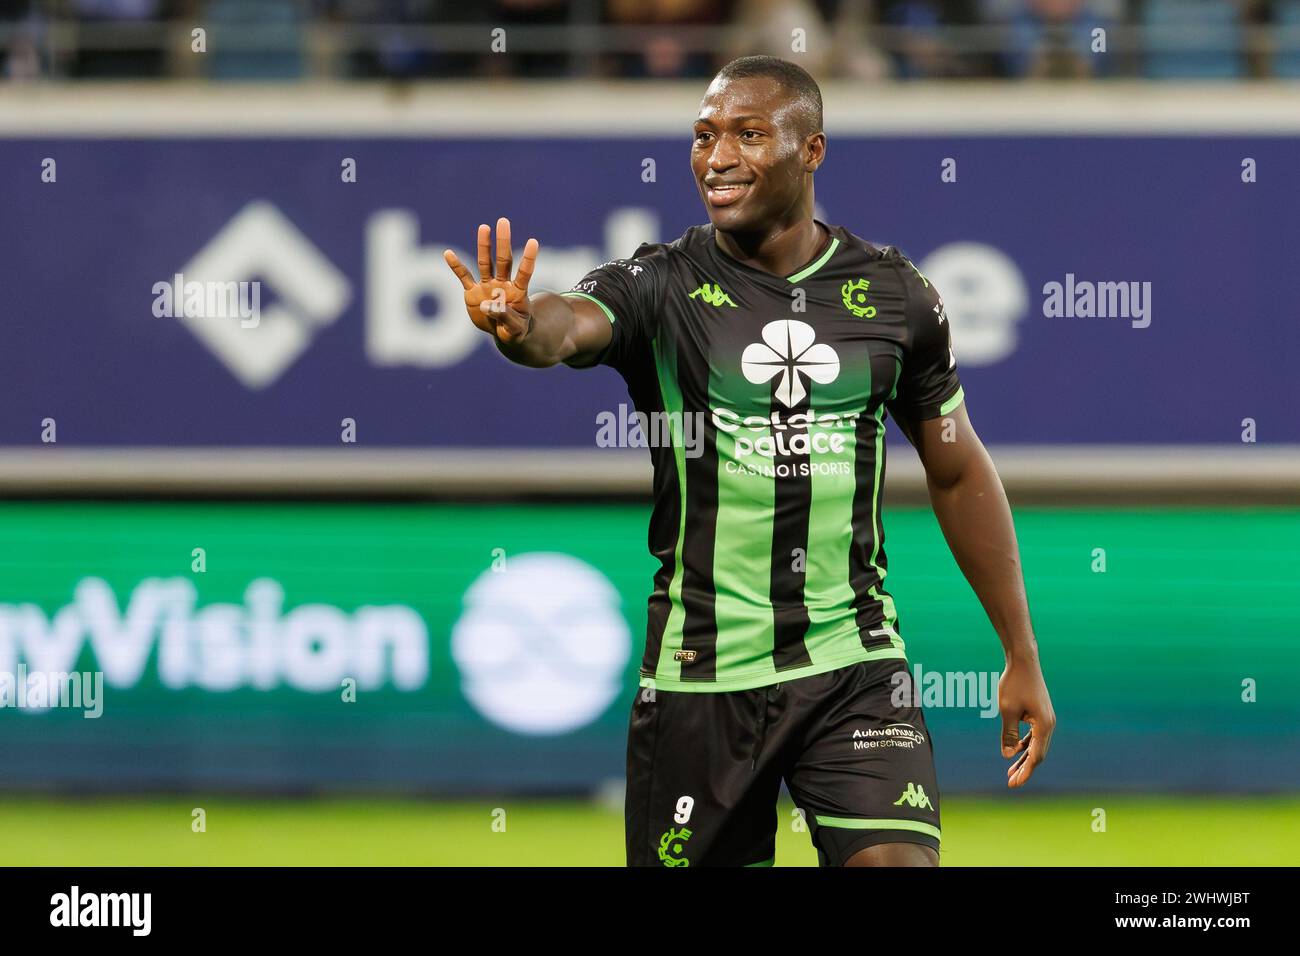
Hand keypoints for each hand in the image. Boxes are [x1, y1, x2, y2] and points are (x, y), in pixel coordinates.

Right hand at [443, 218, 538, 343]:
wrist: (503, 333)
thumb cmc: (515, 329)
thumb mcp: (514, 328)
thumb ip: (504, 316)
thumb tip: (487, 304)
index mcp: (517, 292)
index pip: (524, 272)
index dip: (529, 258)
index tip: (533, 242)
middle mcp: (502, 284)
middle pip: (503, 260)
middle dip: (503, 242)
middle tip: (503, 221)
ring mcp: (487, 286)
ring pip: (485, 263)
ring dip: (484, 246)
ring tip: (484, 227)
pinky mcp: (473, 292)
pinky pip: (464, 277)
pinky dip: (456, 266)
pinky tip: (448, 254)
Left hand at [998, 652, 1054, 787]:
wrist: (1023, 661)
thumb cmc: (1014, 684)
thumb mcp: (1007, 711)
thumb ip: (1008, 734)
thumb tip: (1008, 755)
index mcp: (1044, 725)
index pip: (1036, 756)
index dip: (1025, 772)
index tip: (1014, 784)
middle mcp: (1049, 724)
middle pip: (1038, 754)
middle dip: (1025, 769)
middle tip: (1011, 783)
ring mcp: (1046, 718)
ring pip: (1036, 745)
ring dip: (1025, 758)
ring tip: (1011, 772)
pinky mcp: (1040, 713)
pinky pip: (1034, 735)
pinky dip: (1025, 745)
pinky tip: (1016, 751)